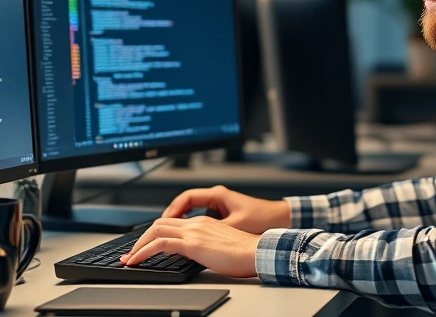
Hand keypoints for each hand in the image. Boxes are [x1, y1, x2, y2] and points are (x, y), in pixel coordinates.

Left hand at [120, 216, 259, 277]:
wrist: (256, 252)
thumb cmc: (245, 253)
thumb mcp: (222, 246)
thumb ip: (207, 245)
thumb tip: (200, 255)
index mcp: (203, 222)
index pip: (172, 223)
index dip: (155, 233)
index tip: (146, 245)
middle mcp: (196, 223)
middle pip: (159, 223)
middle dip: (141, 238)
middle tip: (132, 253)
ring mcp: (193, 231)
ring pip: (156, 231)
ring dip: (138, 245)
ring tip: (129, 258)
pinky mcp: (192, 243)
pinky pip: (160, 244)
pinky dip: (143, 251)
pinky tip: (136, 261)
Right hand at [162, 185, 290, 234]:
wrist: (280, 219)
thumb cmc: (261, 219)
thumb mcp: (233, 226)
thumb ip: (212, 231)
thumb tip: (192, 240)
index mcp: (216, 195)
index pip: (185, 199)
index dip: (171, 211)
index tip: (161, 223)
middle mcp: (216, 198)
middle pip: (183, 205)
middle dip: (168, 219)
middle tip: (154, 233)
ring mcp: (219, 206)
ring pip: (190, 212)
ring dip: (177, 223)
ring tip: (164, 236)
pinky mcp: (222, 216)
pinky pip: (199, 219)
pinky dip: (189, 226)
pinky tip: (185, 238)